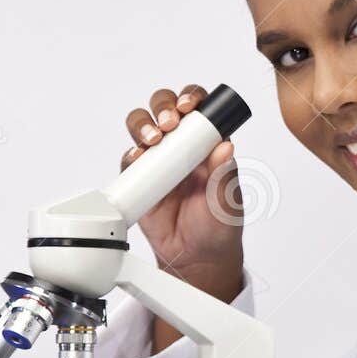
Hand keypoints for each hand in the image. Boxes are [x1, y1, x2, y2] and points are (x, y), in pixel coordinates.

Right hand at [121, 85, 243, 349]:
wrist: (197, 258)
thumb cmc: (219, 227)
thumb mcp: (228, 202)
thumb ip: (224, 174)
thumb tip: (226, 146)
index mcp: (207, 146)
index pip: (199, 110)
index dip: (191, 99)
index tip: (188, 107)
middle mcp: (181, 148)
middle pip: (164, 109)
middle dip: (162, 107)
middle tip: (168, 125)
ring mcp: (158, 161)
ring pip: (142, 128)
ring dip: (143, 126)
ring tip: (153, 141)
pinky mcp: (139, 179)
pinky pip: (129, 159)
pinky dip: (130, 155)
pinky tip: (138, 159)